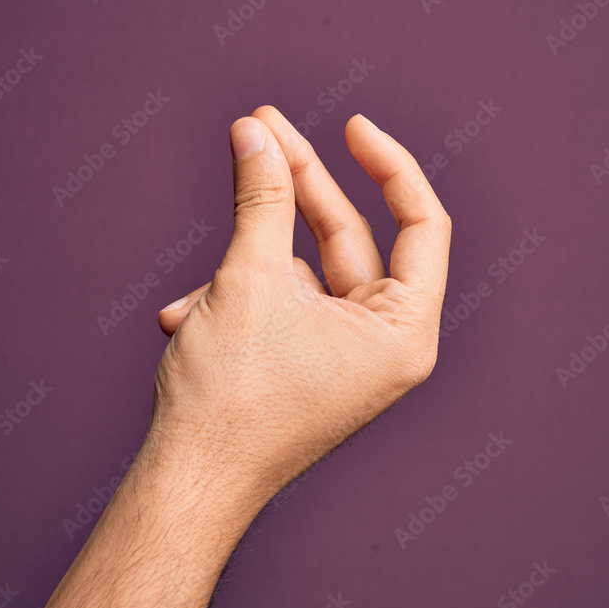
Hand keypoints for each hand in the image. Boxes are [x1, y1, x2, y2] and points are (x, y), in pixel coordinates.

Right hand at [150, 106, 450, 490]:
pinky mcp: (306, 363)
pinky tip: (185, 313)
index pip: (422, 225)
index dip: (388, 165)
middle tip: (260, 126)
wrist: (189, 483)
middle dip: (300, 182)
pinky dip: (239, 293)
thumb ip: (261, 197)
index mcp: (403, 333)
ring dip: (252, 248)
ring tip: (205, 263)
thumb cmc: (232, 399)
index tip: (350, 124)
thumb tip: (256, 133)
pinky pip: (283, 304)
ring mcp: (344, 356)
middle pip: (352, 238)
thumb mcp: (248, 280)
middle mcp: (384, 346)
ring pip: (307, 268)